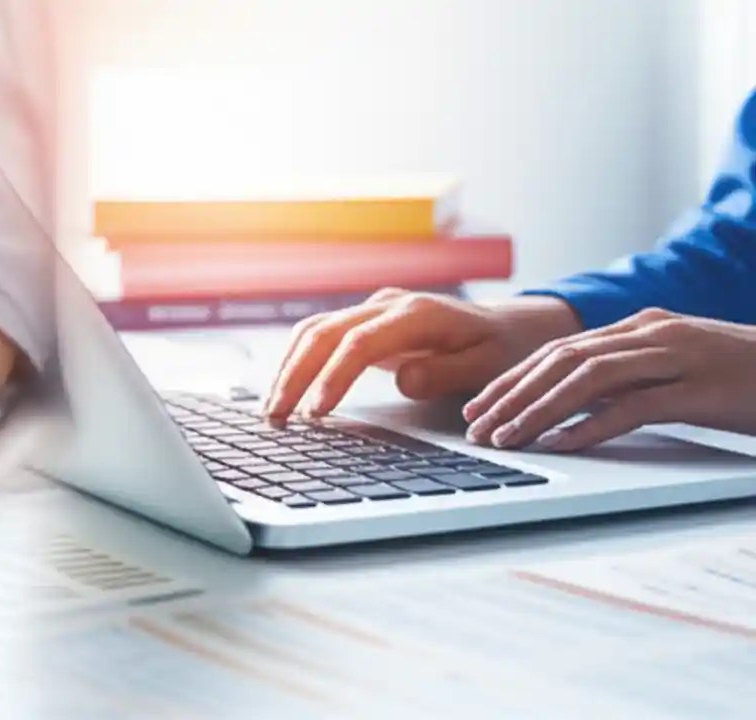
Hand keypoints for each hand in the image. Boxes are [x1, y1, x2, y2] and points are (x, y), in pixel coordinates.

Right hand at [264, 289, 580, 418]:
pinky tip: (284, 390)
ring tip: (270, 410)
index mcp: (417, 313)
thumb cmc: (502, 349)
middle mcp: (388, 304)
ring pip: (314, 330)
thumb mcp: (489, 366)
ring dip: (288, 368)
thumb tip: (402, 379)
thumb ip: (446, 372)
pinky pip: (319, 335)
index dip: (333, 377)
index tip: (316, 412)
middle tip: (275, 417)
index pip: (360, 343)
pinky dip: (297, 360)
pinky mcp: (363, 321)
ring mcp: (372, 308)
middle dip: (294, 375)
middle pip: (324, 333)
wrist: (510, 325)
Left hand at [463, 308, 755, 450]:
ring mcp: (677, 357)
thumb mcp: (681, 371)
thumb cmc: (748, 381)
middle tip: (477, 426)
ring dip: (539, 410)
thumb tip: (575, 408)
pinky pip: (634, 406)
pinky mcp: (700, 389)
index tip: (480, 406)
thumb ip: (633, 378)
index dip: (515, 379)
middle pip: (562, 361)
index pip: (561, 350)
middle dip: (512, 394)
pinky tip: (563, 446)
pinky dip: (592, 426)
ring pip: (587, 379)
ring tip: (508, 438)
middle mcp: (653, 333)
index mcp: (645, 326)